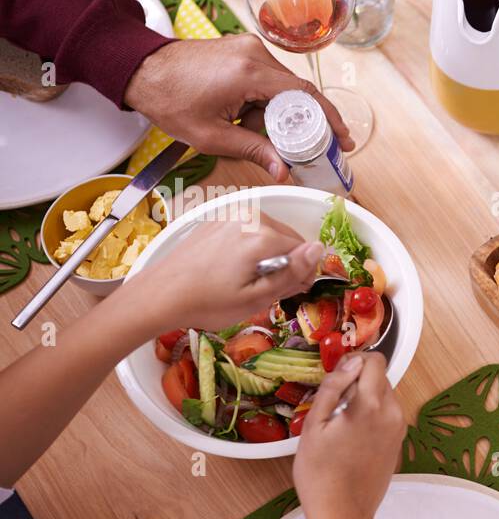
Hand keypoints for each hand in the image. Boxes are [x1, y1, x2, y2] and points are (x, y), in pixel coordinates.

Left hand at [123, 34, 353, 180]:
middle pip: (298, 91)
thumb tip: (283, 171)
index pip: (305, 95)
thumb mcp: (212, 135)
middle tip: (314, 148)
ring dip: (283, 113)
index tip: (343, 139)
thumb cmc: (169, 100)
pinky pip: (270, 78)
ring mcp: (249, 48)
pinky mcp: (243, 50)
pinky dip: (271, 101)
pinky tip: (257, 119)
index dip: (329, 119)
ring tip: (264, 134)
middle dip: (306, 122)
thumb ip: (253, 151)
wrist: (140, 68)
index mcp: (249, 72)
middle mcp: (255, 53)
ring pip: (284, 86)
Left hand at [126, 214, 322, 332]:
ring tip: (246, 281)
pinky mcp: (215, 220)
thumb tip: (320, 249)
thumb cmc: (208, 303)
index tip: (289, 293)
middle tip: (265, 291)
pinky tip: (231, 269)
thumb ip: (292, 272)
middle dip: (285, 262)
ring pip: (268, 234)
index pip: (304, 250)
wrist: (158, 295)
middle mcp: (250, 216)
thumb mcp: (257, 297)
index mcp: (263, 235)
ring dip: (268, 255)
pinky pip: (247, 231)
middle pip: (288, 238)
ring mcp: (230, 215)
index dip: (302, 273)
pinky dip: (249, 248)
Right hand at [293, 353, 406, 518]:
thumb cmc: (321, 474)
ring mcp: (399, 430)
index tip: (337, 376)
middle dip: (358, 381)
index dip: (354, 361)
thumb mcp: (314, 425)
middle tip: (333, 404)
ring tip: (340, 424)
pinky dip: (371, 415)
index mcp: (372, 405)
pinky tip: (351, 437)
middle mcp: (393, 414)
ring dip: (364, 398)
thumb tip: (350, 363)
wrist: (342, 513)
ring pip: (384, 396)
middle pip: (380, 377)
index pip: (375, 360)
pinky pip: (387, 415)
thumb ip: (334, 387)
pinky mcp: (398, 443)